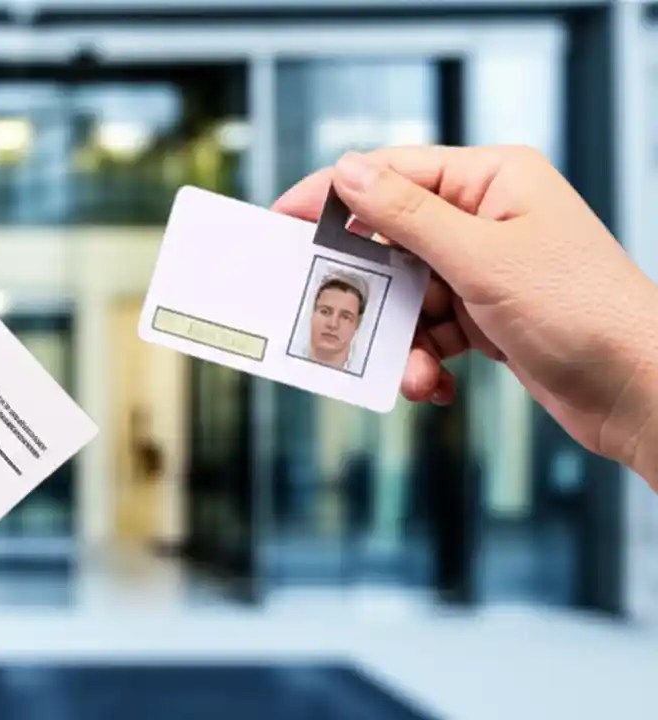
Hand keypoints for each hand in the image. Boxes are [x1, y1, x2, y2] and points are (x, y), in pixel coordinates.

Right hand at [274, 146, 657, 485]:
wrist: (639, 390)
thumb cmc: (582, 311)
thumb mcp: (483, 258)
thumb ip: (408, 214)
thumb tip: (346, 172)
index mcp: (493, 180)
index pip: (393, 173)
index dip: (334, 194)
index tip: (284, 217)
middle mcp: (486, 217)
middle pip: (391, 240)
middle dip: (366, 287)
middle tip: (327, 310)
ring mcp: (486, 268)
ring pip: (405, 295)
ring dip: (398, 338)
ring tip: (411, 372)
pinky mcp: (486, 315)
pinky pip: (427, 330)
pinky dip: (421, 360)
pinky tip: (433, 384)